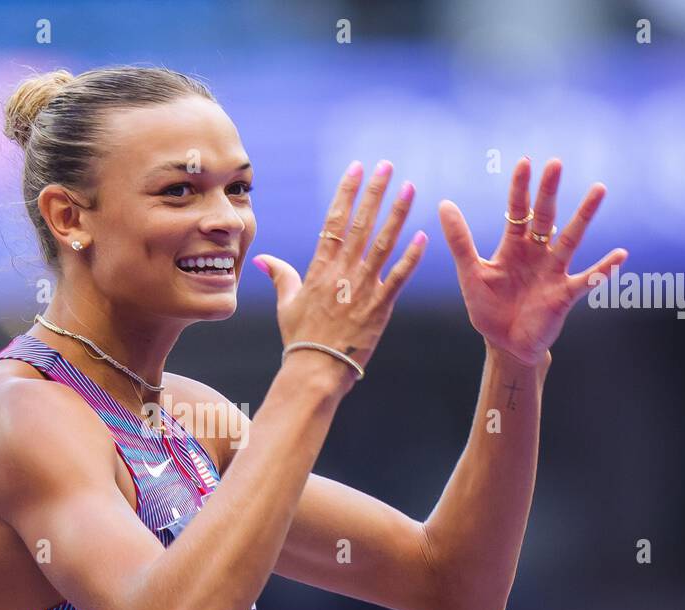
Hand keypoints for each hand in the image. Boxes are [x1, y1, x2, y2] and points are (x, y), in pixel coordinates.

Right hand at [253, 159, 427, 385]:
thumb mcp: (287, 304)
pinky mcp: (380, 307)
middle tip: (387, 166)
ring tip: (409, 189)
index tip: (356, 168)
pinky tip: (423, 236)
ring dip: (397, 215)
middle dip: (374, 193)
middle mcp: (341, 273)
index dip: (346, 192)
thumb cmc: (300, 339)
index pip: (333, 221)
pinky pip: (398, 277)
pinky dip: (410, 257)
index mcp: (319, 269)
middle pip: (359, 224)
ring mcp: (362, 289)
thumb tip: (261, 259)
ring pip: (382, 244)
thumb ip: (280, 276)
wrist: (316, 369)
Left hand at [438, 157, 627, 365]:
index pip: (517, 210)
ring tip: (598, 189)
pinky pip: (587, 279)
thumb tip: (444, 203)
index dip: (520, 188)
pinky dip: (603, 269)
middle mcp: (537, 253)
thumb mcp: (471, 272)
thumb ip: (460, 240)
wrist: (505, 344)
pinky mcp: (565, 295)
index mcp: (513, 246)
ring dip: (584, 215)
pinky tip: (620, 255)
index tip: (525, 162)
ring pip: (571, 239)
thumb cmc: (489, 308)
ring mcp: (553, 272)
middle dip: (548, 191)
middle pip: (544, 216)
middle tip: (555, 163)